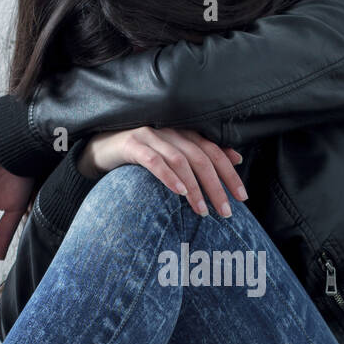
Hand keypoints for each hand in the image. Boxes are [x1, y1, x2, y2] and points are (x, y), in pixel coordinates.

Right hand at [77, 126, 246, 216]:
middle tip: (226, 212)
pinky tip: (179, 193)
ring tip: (203, 211)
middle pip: (201, 158)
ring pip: (180, 161)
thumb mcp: (174, 153)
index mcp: (184, 132)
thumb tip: (236, 158)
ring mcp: (151, 136)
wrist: (101, 147)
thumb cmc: (143, 153)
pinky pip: (154, 161)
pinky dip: (169, 177)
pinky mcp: (132, 145)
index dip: (229, 174)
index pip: (213, 152)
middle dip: (216, 186)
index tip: (242, 197)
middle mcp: (171, 131)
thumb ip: (203, 154)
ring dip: (195, 188)